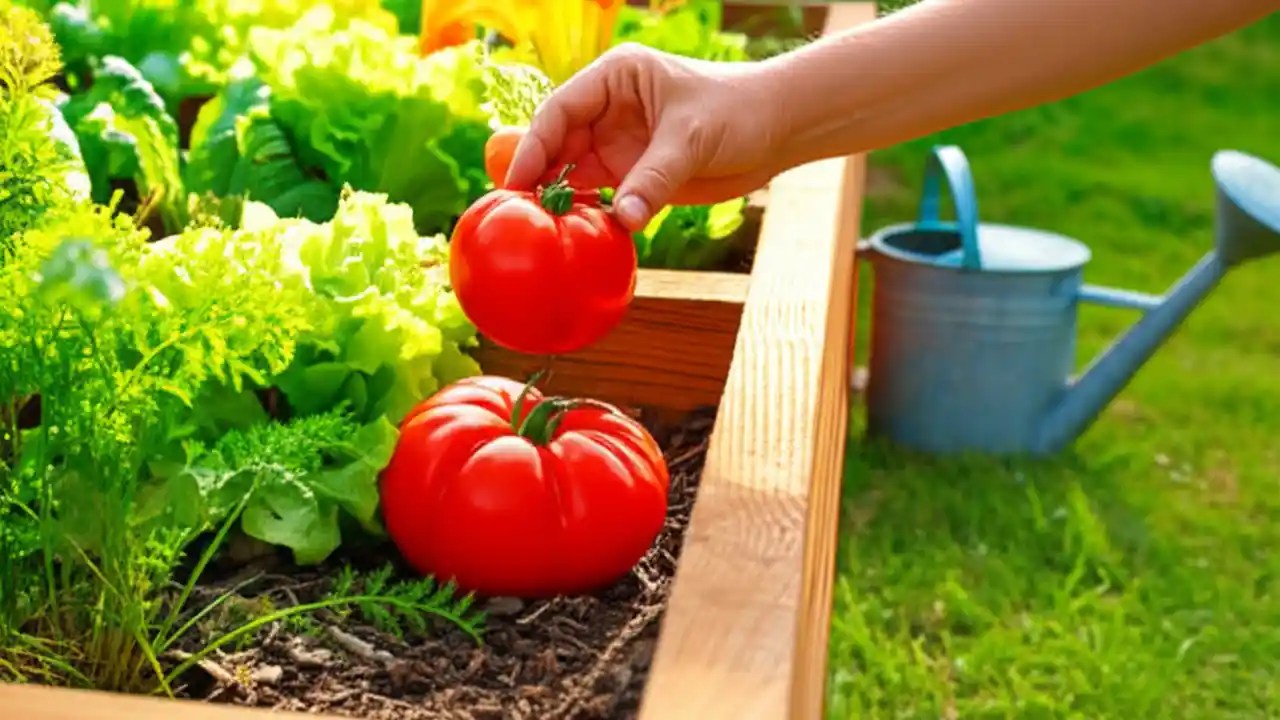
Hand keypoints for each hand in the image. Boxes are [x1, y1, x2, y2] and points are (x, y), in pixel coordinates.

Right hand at [504, 43, 789, 230]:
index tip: (517, 181)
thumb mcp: (692, 139)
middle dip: (538, 176)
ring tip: (538, 228)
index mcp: (615, 78)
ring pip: (572, 172)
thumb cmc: (738, 109)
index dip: (533, 145)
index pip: (560, 110)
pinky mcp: (633, 173)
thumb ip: (655, 178)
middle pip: (557, 143)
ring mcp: (618, 142)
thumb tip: (623, 218)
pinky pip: (597, 195)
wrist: (778, 128)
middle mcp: (608, 109)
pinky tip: (572, 232)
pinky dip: (584, 213)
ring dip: (558, 199)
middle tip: (517, 213)